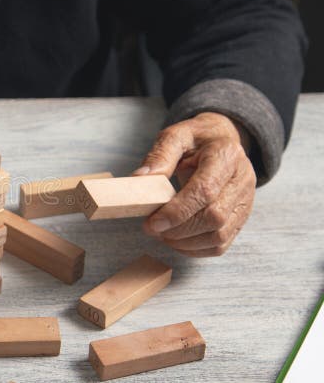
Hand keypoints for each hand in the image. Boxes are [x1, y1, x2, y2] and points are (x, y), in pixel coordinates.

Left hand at [135, 112, 255, 256]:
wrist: (223, 141)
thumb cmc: (197, 139)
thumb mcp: (176, 135)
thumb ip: (159, 156)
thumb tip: (140, 179)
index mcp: (225, 155)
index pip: (205, 191)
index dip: (177, 211)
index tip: (153, 222)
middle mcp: (242, 179)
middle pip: (214, 217)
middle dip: (178, 230)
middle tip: (152, 228)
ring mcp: (245, 201)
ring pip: (219, 235)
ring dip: (185, 242)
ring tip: (162, 234)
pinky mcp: (241, 217)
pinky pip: (221, 244)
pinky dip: (196, 249)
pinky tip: (177, 240)